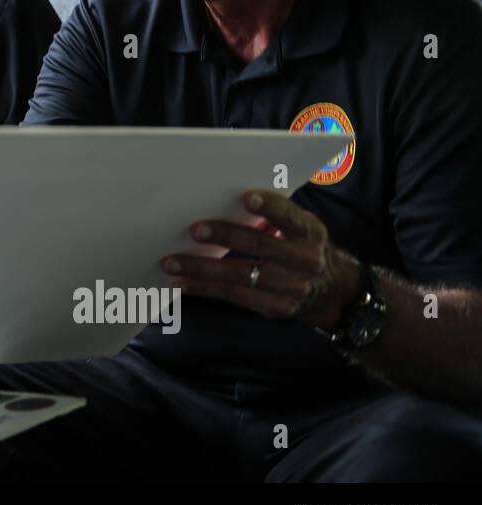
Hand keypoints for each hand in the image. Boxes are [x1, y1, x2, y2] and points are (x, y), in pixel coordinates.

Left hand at [161, 190, 362, 330]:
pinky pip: (235, 297)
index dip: (270, 208)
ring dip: (202, 269)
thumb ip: (273, 215)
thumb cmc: (301, 247)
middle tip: (194, 230)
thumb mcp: (300, 228)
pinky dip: (205, 289)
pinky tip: (182, 283)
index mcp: (309, 232)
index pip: (290, 217)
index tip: (247, 198)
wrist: (332, 291)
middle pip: (260, 246)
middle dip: (225, 236)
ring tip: (172, 262)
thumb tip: (223, 196)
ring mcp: (290, 287)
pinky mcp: (275, 308)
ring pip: (241, 277)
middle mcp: (303, 260)